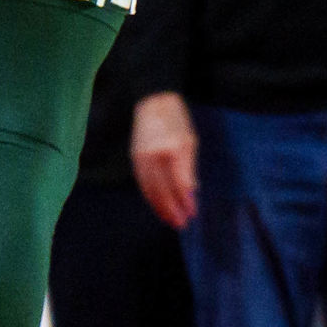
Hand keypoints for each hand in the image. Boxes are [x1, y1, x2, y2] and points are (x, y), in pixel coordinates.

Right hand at [132, 93, 199, 226]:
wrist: (153, 102)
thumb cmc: (177, 121)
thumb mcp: (190, 142)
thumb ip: (189, 169)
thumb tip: (192, 192)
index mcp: (173, 151)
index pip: (179, 184)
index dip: (185, 201)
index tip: (192, 213)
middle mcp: (155, 156)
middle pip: (163, 191)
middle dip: (172, 210)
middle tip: (181, 224)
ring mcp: (142, 158)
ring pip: (150, 190)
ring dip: (160, 208)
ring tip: (170, 220)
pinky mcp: (134, 159)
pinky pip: (142, 183)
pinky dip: (150, 197)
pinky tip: (157, 205)